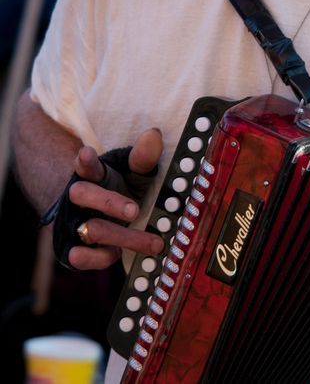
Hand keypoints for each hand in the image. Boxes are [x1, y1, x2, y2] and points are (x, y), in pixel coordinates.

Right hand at [66, 128, 163, 269]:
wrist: (96, 217)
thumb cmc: (118, 189)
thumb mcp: (131, 172)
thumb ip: (142, 158)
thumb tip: (154, 135)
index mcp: (91, 176)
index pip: (84, 164)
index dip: (85, 160)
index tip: (87, 152)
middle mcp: (77, 199)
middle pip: (82, 194)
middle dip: (109, 203)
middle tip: (135, 210)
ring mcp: (72, 223)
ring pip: (90, 229)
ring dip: (123, 237)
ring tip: (154, 243)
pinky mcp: (70, 249)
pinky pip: (80, 257)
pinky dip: (101, 257)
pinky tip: (119, 253)